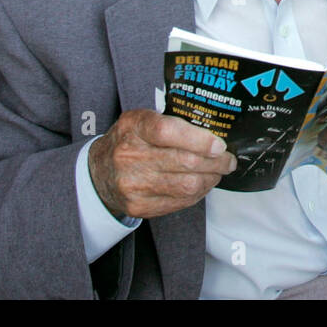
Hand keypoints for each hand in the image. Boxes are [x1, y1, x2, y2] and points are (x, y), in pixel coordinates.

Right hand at [87, 110, 236, 219]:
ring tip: (218, 172)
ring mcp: (133, 184)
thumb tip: (213, 132)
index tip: (219, 145)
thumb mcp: (141, 120)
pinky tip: (202, 185)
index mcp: (133, 127)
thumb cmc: (128, 141)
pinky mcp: (138, 206)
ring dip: (210, 179)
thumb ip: (172, 121)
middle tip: (228, 160)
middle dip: (216, 162)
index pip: (168, 132)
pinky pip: (179, 202)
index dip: (199, 140)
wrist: (98, 173)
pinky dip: (198, 194)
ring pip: (186, 185)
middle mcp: (129, 156)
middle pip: (185, 162)